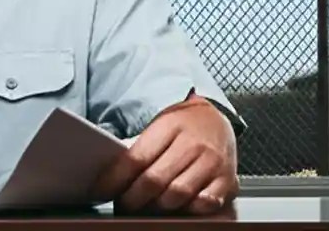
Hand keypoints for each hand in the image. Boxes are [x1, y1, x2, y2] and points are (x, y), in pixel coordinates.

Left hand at [90, 93, 237, 214]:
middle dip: (132, 199)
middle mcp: (193, 144)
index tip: (101, 191)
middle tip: (122, 205)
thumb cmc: (181, 125)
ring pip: (177, 195)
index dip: (115, 179)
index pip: (136, 158)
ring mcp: (212, 162)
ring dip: (156, 207)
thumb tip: (112, 177)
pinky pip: (204, 203)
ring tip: (144, 208)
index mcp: (170, 126)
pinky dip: (188, 210)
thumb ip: (140, 149)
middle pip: (155, 180)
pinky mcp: (227, 179)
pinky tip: (176, 207)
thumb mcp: (157, 125)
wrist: (215, 118)